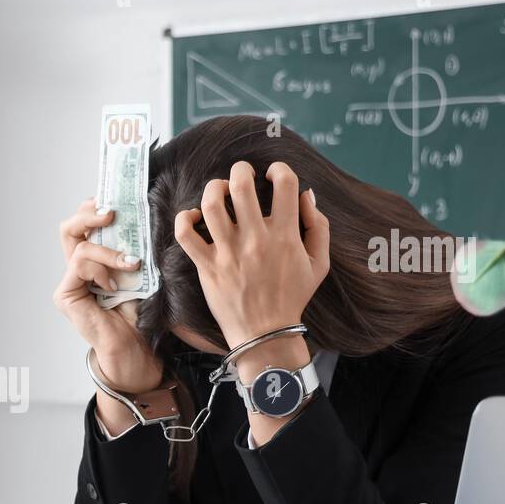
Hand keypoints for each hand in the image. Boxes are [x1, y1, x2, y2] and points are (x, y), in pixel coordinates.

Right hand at [53, 197, 163, 393]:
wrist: (137, 347)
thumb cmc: (142, 313)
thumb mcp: (142, 270)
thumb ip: (134, 246)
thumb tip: (145, 212)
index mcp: (94, 261)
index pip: (85, 225)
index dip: (95, 208)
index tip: (118, 201)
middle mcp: (77, 269)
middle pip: (69, 227)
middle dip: (88, 213)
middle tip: (111, 211)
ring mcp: (69, 282)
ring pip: (78, 244)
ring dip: (108, 250)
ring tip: (131, 264)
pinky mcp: (65, 295)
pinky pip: (79, 264)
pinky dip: (100, 269)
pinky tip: (115, 284)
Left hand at [172, 161, 328, 352]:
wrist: (266, 333)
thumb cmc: (292, 297)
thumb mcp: (319, 264)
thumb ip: (318, 227)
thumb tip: (305, 195)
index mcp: (285, 235)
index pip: (285, 183)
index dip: (280, 170)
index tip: (274, 174)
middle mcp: (255, 240)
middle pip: (241, 185)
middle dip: (241, 170)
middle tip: (242, 175)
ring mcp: (228, 252)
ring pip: (211, 204)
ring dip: (214, 188)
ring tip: (220, 191)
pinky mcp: (207, 266)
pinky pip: (185, 235)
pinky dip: (185, 218)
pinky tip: (195, 216)